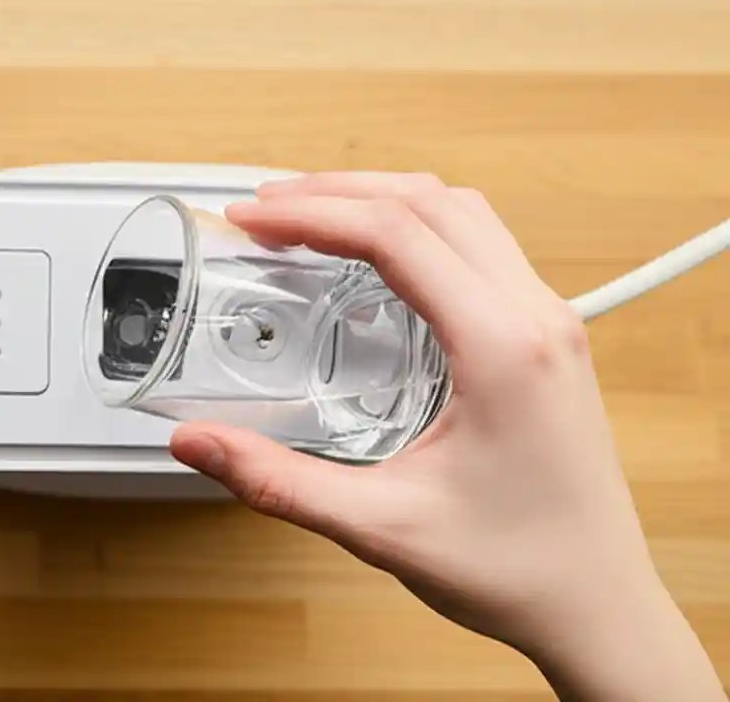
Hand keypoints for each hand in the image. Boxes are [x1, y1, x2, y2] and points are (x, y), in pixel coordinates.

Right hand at [170, 172, 724, 699]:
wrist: (597, 605)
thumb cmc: (516, 569)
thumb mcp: (381, 528)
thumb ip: (278, 481)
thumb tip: (198, 442)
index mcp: (503, 349)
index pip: (398, 235)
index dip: (313, 213)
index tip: (253, 218)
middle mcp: (537, 319)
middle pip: (431, 202)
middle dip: (339, 190)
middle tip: (268, 206)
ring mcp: (552, 324)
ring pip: (464, 213)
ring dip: (383, 199)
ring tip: (312, 214)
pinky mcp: (549, 340)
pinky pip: (484, 247)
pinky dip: (419, 229)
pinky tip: (376, 260)